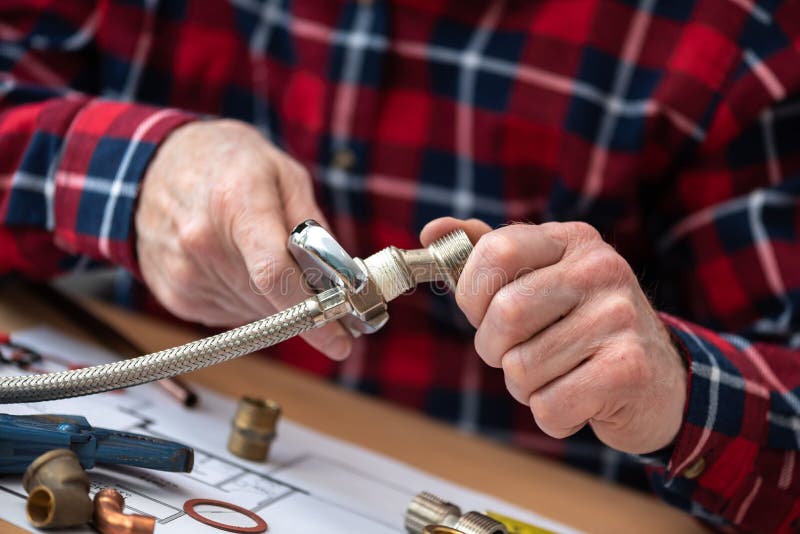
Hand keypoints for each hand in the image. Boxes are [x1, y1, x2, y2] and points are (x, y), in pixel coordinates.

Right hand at [136, 119, 351, 359]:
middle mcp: (202, 242)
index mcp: (236, 203)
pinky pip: (230, 314)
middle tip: (318, 284)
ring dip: (272, 298)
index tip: (340, 341)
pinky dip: (247, 299)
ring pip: (254, 312)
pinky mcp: (174, 294)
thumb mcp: (283, 174)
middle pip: (270, 299)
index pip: (275, 274)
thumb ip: (313, 226)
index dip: (313, 312)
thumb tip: (340, 280)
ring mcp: (183, 272)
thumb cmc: (230, 164)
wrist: (155, 166)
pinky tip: (237, 265)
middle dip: (303, 301)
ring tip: (261, 256)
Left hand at [421, 218, 686, 453]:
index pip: (497, 250)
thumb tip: (434, 230)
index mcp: (571, 241)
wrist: (658, 382)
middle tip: (516, 355)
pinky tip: (580, 401)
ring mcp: (620, 317)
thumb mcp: (541, 280)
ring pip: (521, 368)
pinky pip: (549, 406)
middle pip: (505, 314)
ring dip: (525, 387)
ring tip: (557, 376)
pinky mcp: (628, 369)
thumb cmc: (581, 328)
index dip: (472, 293)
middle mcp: (601, 269)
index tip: (482, 313)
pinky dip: (552, 415)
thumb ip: (488, 254)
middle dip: (494, 349)